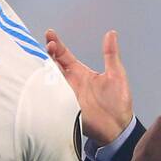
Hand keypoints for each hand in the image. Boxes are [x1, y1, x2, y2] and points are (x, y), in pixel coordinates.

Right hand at [45, 28, 132, 144]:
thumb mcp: (116, 75)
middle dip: (49, 53)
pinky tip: (42, 78)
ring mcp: (66, 95)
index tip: (50, 33)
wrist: (118, 127)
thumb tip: (111, 34)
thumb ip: (111, 55)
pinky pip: (52, 97)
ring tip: (47, 57)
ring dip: (46, 68)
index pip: (64, 55)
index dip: (57, 44)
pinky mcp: (65, 107)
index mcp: (81, 73)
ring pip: (50, 79)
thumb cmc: (118, 102)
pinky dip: (45, 88)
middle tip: (49, 44)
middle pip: (53, 65)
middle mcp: (70, 82)